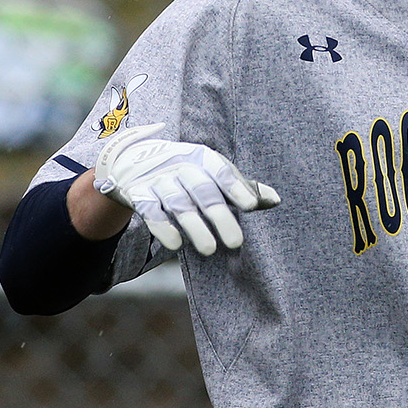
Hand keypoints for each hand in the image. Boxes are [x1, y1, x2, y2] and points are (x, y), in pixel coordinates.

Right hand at [93, 122, 280, 254]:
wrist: (132, 159)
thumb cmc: (185, 170)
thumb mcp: (211, 172)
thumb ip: (240, 186)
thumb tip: (275, 200)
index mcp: (202, 157)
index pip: (222, 171)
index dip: (237, 187)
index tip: (253, 206)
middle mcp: (180, 165)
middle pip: (203, 190)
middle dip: (220, 216)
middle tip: (236, 242)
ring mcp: (158, 179)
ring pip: (178, 203)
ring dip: (194, 227)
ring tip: (210, 249)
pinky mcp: (139, 194)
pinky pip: (150, 211)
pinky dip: (163, 227)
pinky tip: (176, 244)